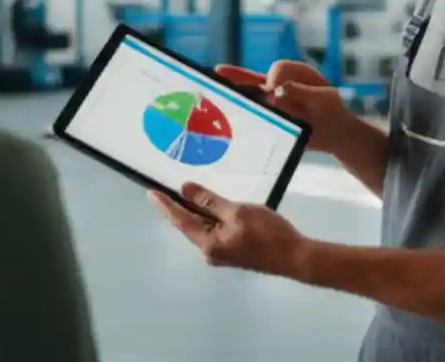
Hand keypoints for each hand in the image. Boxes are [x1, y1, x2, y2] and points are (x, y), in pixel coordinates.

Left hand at [150, 182, 309, 278]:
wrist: (294, 257)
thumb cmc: (266, 233)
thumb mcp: (236, 212)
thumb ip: (209, 202)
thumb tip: (185, 190)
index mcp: (207, 243)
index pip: (180, 220)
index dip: (165, 205)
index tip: (150, 192)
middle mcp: (210, 251)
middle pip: (190, 224)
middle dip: (180, 206)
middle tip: (167, 187)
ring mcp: (222, 253)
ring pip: (204, 227)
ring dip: (198, 210)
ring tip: (190, 191)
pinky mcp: (234, 251)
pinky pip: (216, 230)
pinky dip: (212, 216)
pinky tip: (215, 205)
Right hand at [216, 61, 356, 153]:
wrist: (336, 134)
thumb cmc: (334, 114)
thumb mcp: (323, 102)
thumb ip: (302, 94)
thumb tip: (275, 92)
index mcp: (299, 73)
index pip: (280, 70)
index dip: (276, 81)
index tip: (275, 96)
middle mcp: (284, 81)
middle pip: (258, 75)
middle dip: (242, 78)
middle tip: (220, 73)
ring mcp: (275, 95)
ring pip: (250, 86)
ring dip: (234, 84)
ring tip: (214, 78)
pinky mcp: (269, 109)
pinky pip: (251, 99)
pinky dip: (237, 93)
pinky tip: (219, 86)